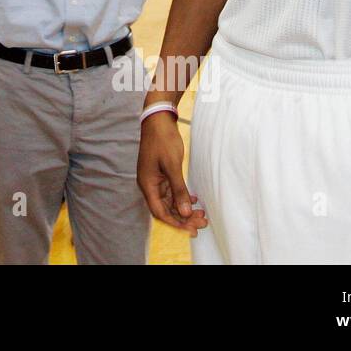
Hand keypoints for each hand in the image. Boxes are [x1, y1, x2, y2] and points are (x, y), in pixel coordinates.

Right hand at [137, 110, 206, 235]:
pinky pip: (171, 192)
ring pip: (170, 201)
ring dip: (184, 209)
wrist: (158, 120)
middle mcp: (149, 185)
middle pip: (165, 209)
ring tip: (202, 214)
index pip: (160, 212)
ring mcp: (155, 180)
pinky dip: (183, 198)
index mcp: (147, 184)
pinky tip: (195, 200)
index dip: (176, 223)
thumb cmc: (162, 140)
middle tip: (203, 223)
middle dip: (183, 218)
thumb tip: (185, 213)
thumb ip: (178, 190)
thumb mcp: (172, 165)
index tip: (192, 229)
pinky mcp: (161, 174)